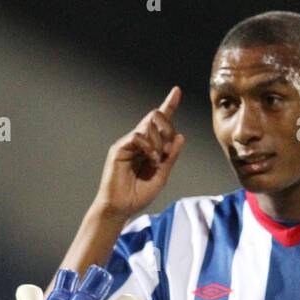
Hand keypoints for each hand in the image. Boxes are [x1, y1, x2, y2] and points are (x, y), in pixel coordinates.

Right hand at [93, 87, 184, 219]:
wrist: (120, 208)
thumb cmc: (137, 196)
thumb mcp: (161, 176)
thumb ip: (170, 157)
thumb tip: (180, 137)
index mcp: (148, 147)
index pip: (159, 122)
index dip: (169, 105)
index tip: (176, 91)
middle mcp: (138, 142)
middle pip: (155, 116)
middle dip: (167, 128)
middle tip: (167, 149)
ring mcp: (128, 144)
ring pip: (148, 125)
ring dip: (159, 142)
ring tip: (157, 160)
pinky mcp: (119, 148)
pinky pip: (137, 136)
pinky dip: (148, 146)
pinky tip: (151, 159)